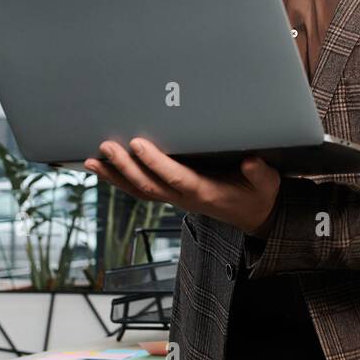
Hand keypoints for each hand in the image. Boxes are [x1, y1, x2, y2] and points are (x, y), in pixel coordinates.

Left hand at [84, 138, 280, 235]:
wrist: (255, 215)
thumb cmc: (259, 196)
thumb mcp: (267, 185)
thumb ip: (260, 174)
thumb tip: (252, 162)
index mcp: (207, 193)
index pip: (176, 178)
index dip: (156, 162)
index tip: (138, 144)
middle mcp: (185, 198)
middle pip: (149, 185)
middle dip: (125, 166)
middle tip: (106, 146)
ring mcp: (176, 198)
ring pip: (139, 190)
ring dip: (115, 175)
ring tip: (92, 159)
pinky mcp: (172, 194)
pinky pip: (141, 189)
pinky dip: (120, 179)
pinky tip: (104, 167)